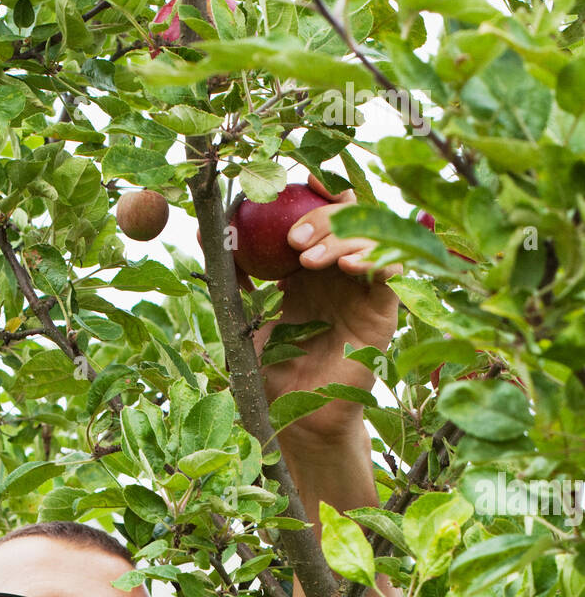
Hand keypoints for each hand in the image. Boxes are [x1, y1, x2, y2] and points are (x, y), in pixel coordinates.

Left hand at [247, 174, 400, 445]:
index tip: (291, 178)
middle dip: (319, 215)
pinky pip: (391, 271)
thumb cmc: (269, 371)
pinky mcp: (383, 310)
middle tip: (290, 237)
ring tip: (307, 258)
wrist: (296, 418)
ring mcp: (362, 287)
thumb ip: (232, 278)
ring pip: (369, 235)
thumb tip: (206, 230)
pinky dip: (376, 258)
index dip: (310, 189)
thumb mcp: (243, 318)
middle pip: (345, 216)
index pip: (316, 211)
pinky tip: (351, 266)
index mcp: (306, 264)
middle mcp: (337, 269)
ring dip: (341, 236)